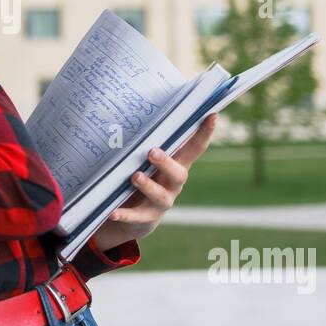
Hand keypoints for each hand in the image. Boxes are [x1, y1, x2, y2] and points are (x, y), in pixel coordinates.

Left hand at [90, 113, 217, 251]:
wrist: (134, 217)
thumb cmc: (143, 176)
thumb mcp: (149, 160)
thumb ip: (150, 141)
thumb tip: (144, 106)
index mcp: (176, 165)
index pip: (194, 148)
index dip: (204, 133)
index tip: (212, 115)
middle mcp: (173, 185)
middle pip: (178, 174)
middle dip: (166, 163)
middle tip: (152, 152)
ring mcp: (161, 203)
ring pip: (160, 196)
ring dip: (148, 186)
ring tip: (135, 177)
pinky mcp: (145, 219)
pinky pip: (135, 217)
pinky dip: (125, 214)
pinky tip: (113, 212)